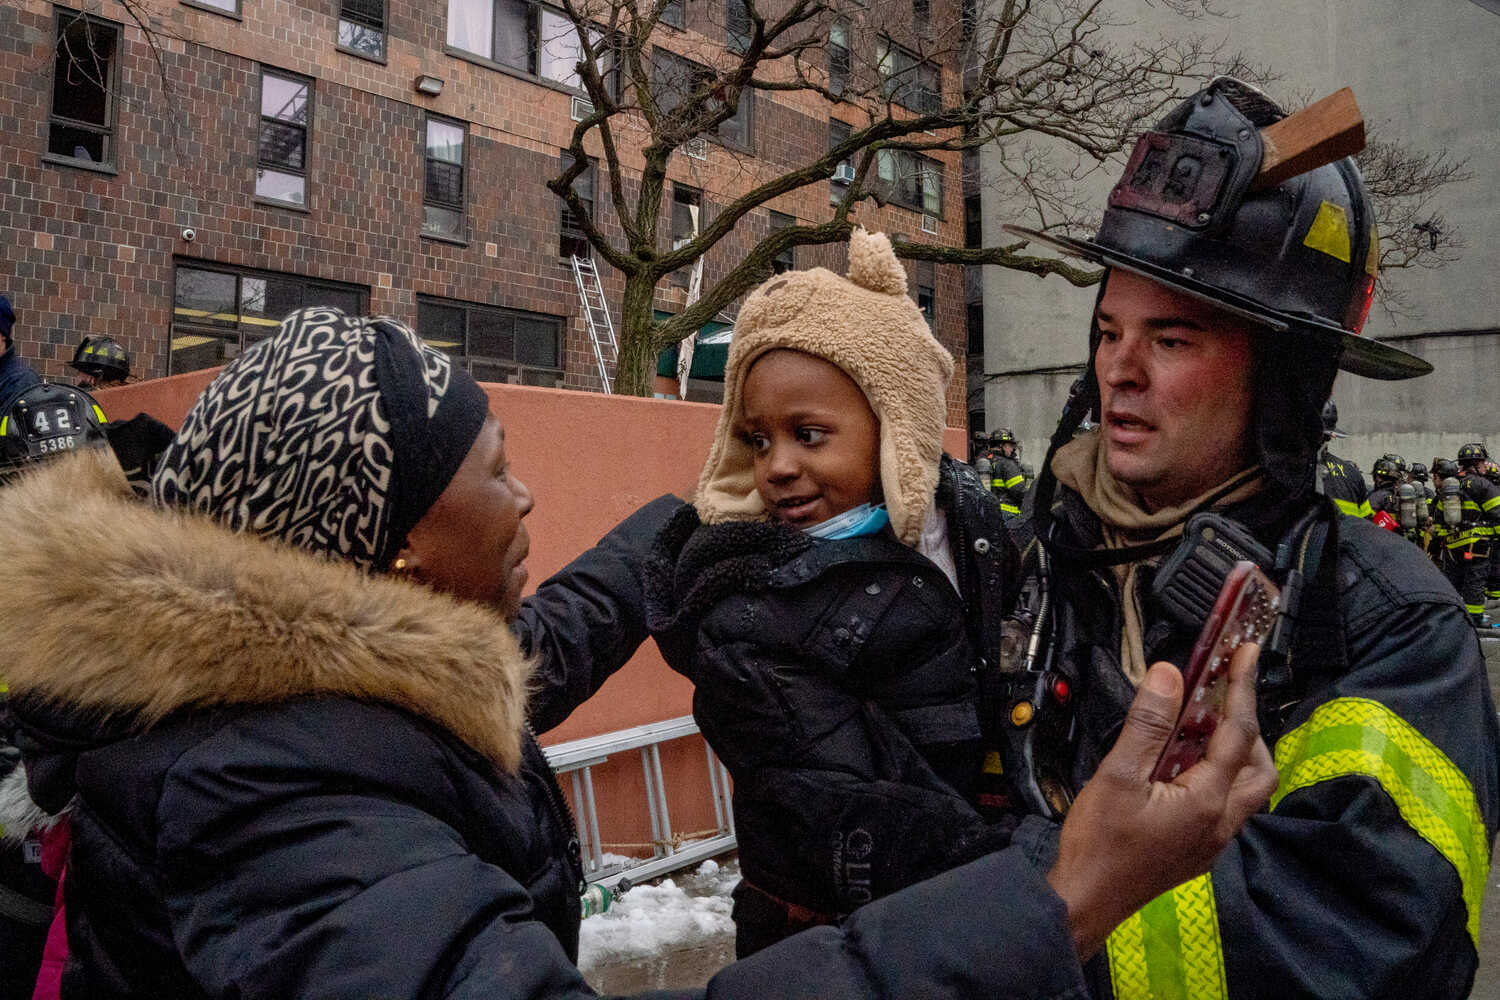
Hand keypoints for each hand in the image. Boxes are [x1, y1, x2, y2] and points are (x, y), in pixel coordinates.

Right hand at [1046, 642, 1277, 958]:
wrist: (1085, 901)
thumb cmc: (1098, 844)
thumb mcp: (1117, 775)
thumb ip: (1148, 724)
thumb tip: (1170, 676)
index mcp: (1206, 801)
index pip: (1237, 733)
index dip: (1242, 687)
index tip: (1247, 653)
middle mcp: (1220, 823)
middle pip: (1260, 768)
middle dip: (1247, 726)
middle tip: (1221, 696)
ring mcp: (1211, 841)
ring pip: (1245, 790)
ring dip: (1233, 753)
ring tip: (1197, 728)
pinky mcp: (1196, 850)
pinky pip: (1222, 806)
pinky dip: (1214, 776)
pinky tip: (1179, 766)